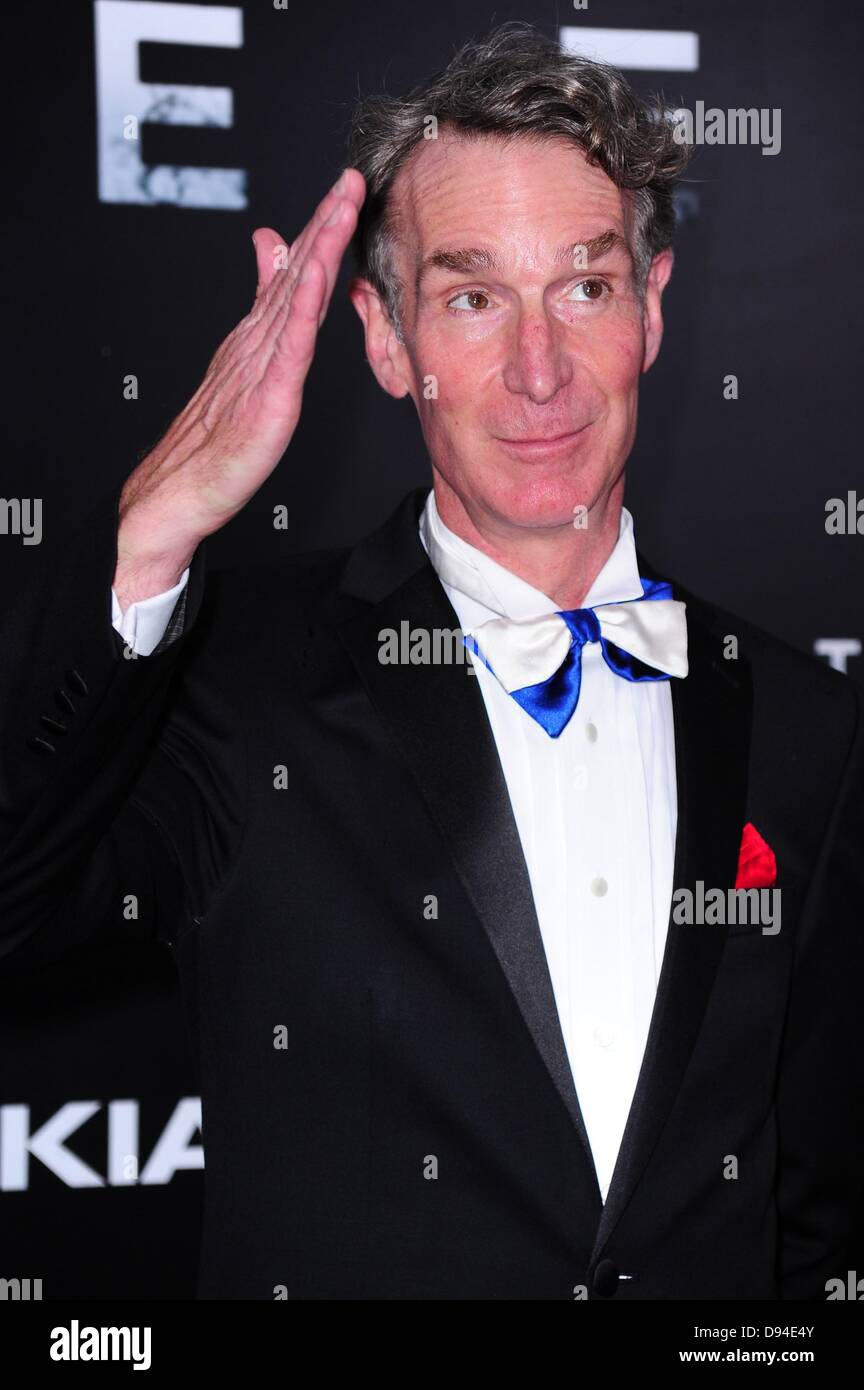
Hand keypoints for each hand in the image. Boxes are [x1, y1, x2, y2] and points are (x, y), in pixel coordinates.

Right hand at [114, 167, 365, 607]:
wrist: (181, 490)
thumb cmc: (216, 440)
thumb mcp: (246, 373)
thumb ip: (260, 319)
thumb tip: (267, 264)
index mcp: (258, 339)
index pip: (294, 275)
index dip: (320, 230)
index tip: (345, 190)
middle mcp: (258, 343)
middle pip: (297, 273)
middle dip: (325, 223)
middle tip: (350, 179)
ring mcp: (261, 367)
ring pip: (295, 298)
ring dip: (319, 250)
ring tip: (342, 207)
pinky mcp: (268, 397)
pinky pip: (288, 347)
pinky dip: (301, 309)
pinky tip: (313, 278)